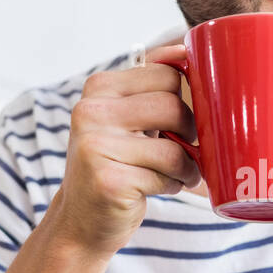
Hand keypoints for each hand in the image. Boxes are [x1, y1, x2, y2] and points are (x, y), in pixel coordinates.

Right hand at [50, 43, 200, 259]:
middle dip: (191, 131)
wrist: (81, 221)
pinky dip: (174, 185)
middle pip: (173, 106)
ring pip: (175, 147)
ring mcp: (96, 146)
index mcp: (98, 88)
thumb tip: (188, 51)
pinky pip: (166, 176)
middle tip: (187, 148)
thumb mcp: (126, 121)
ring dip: (187, 165)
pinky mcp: (109, 180)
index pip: (167, 74)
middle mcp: (91, 112)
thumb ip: (151, 90)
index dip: (188, 97)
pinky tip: (162, 187)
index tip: (184, 118)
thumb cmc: (116, 166)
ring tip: (180, 173)